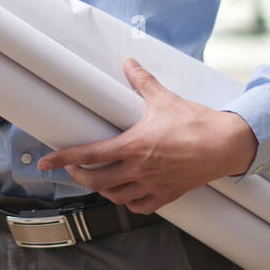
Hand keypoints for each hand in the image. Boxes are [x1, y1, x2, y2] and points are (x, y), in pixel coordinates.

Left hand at [35, 58, 257, 213]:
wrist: (224, 145)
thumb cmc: (194, 122)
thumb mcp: (163, 97)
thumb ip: (141, 80)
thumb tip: (129, 63)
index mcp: (133, 146)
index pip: (89, 155)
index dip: (63, 158)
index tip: (46, 162)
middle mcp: (139, 169)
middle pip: (97, 181)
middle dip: (79, 176)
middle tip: (71, 168)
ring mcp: (153, 185)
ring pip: (116, 196)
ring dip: (101, 189)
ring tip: (96, 179)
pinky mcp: (168, 194)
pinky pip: (141, 207)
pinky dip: (129, 202)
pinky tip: (126, 195)